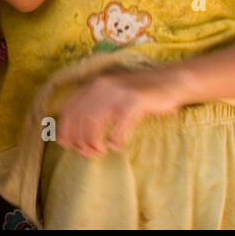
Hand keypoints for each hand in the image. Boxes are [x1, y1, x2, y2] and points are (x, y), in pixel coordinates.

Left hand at [54, 69, 185, 157]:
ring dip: (93, 140)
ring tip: (98, 153)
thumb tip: (80, 136)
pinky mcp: (135, 99)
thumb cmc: (138, 95)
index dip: (65, 128)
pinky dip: (115, 137)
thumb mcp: (112, 95)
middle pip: (80, 116)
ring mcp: (117, 92)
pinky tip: (115, 146)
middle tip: (85, 154)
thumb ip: (96, 107)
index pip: (70, 108)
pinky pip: (120, 123)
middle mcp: (101, 86)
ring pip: (94, 120)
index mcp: (93, 85)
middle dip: (79, 138)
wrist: (169, 81)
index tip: (65, 144)